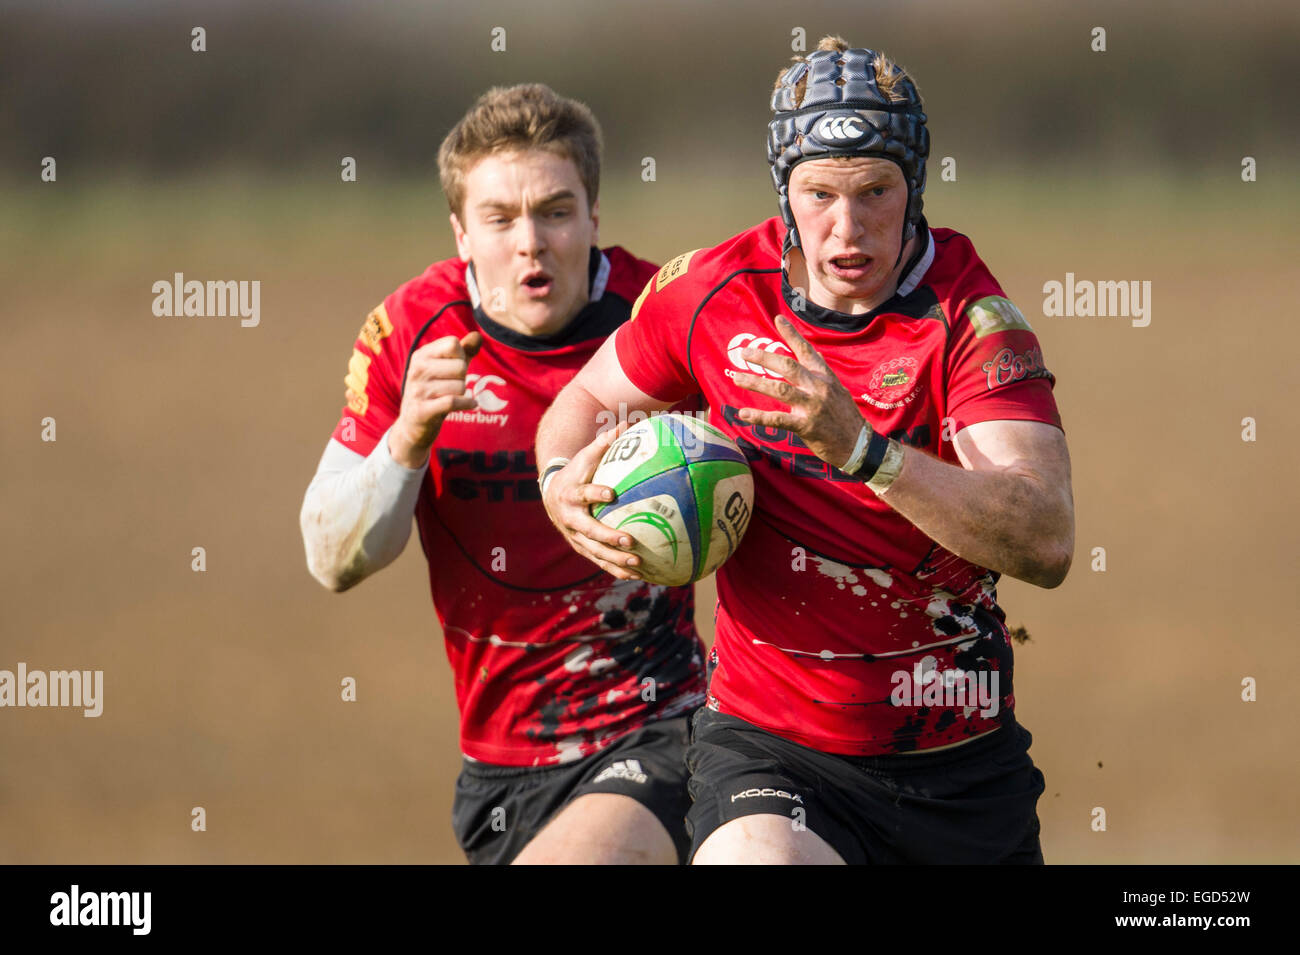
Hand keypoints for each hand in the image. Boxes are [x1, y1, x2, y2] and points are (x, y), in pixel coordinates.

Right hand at [389, 331, 482, 467]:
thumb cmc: (435, 392)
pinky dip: (467, 404)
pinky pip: (453, 401)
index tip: (453, 368)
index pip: (453, 344)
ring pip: (460, 386)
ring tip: (450, 397)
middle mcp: (416, 370)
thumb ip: (464, 351)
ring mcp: (417, 390)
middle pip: (460, 366)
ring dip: (462, 394)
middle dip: (462, 378)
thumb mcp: (447, 369)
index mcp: (420, 355)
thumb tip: (478, 335)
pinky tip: (471, 404)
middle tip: (451, 387)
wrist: (412, 425)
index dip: (461, 357)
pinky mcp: (421, 410)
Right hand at [541, 421, 643, 580]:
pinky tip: (637, 575)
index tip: (612, 492)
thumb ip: (604, 443)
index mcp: (571, 494)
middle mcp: (570, 518)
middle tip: (629, 540)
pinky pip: (599, 561)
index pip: (583, 493)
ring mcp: (574, 536)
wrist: (551, 494)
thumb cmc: (576, 472)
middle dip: (608, 537)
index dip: (595, 492)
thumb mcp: (585, 457)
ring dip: (615, 559)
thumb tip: (626, 424)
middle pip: (588, 530)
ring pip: (594, 551)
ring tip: (637, 564)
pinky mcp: (581, 547)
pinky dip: (616, 569)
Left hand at [730, 315, 865, 469]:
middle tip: (745, 352)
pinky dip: (759, 416)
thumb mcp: (836, 389)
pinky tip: (743, 414)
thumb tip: (808, 356)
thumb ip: (819, 374)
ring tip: (737, 379)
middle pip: (787, 366)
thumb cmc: (844, 417)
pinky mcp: (806, 425)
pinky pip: (778, 419)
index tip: (777, 319)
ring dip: (756, 383)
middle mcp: (818, 387)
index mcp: (824, 376)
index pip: (806, 350)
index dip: (791, 334)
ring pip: (779, 390)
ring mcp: (812, 406)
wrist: (859, 444)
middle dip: (764, 357)